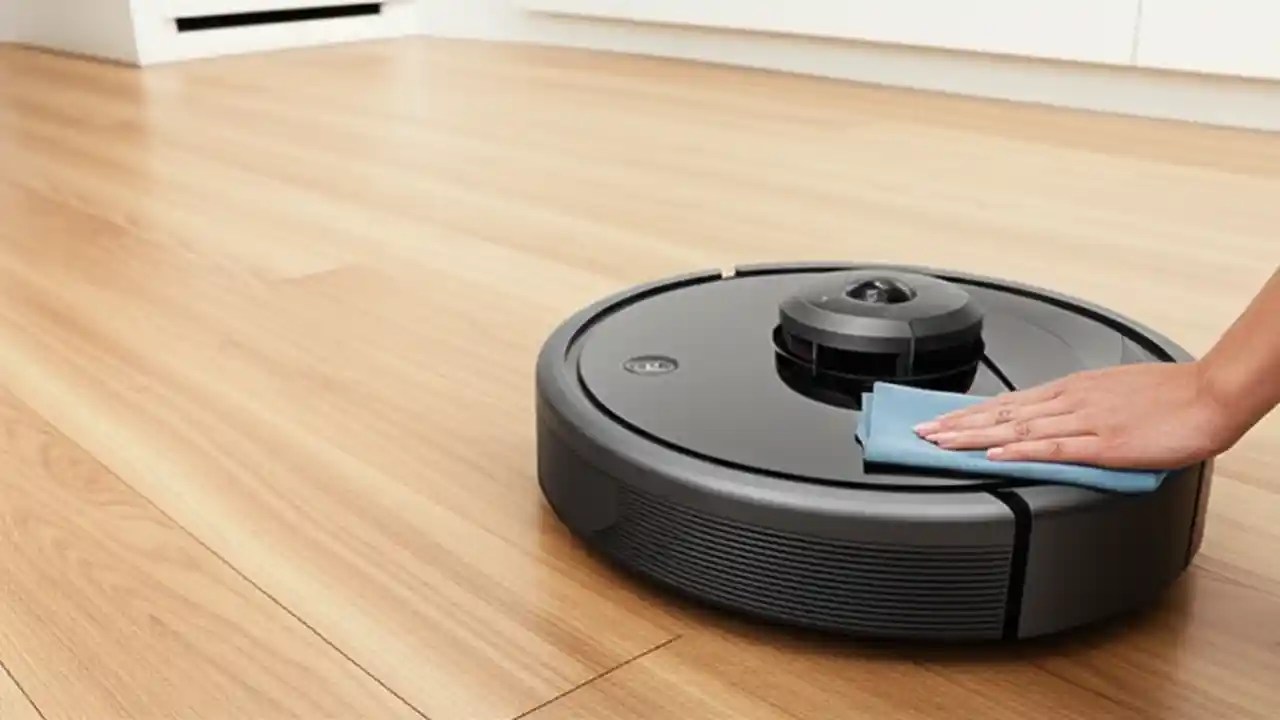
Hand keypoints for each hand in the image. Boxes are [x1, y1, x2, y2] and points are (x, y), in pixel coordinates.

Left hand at [912, 362, 1235, 469]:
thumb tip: (1051, 424)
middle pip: (1001, 413)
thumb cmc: (1168, 396)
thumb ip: (1078, 410)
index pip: (1007, 402)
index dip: (969, 413)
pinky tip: (994, 455)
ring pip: (1016, 429)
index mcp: (1070, 390)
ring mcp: (1085, 422)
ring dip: (974, 436)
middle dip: (957, 424)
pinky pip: (1054, 448)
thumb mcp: (1110, 395)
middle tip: (919, 433)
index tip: (939, 420)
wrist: (1209, 395)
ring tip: (941, 443)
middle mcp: (1070, 401)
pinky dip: (1020, 451)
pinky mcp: (1105, 444)